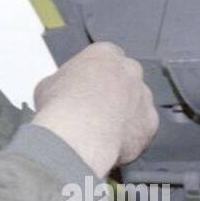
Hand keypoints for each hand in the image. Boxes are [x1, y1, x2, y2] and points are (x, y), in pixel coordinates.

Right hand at [30, 41, 158, 177]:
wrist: (78, 135)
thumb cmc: (60, 106)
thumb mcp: (48, 85)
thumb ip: (64, 84)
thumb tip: (61, 94)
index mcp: (105, 54)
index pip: (106, 59)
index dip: (96, 78)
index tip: (87, 91)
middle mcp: (130, 70)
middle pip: (127, 80)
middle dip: (116, 95)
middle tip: (97, 113)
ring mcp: (144, 97)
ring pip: (137, 106)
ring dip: (125, 117)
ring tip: (103, 134)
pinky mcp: (150, 124)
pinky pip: (142, 131)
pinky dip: (131, 139)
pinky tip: (113, 146)